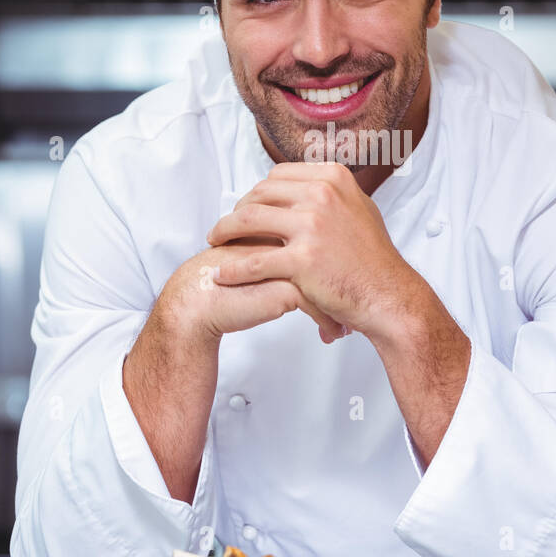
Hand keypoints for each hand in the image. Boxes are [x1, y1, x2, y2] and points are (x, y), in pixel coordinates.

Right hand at [160, 237, 347, 343]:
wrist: (200, 299)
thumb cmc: (228, 280)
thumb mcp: (261, 255)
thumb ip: (285, 248)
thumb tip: (316, 255)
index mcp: (288, 222)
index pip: (330, 238)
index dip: (342, 263)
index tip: (350, 282)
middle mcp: (293, 236)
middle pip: (338, 258)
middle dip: (350, 286)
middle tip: (355, 308)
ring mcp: (293, 258)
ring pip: (334, 282)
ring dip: (342, 307)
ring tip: (345, 324)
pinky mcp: (288, 285)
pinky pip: (321, 304)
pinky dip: (329, 321)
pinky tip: (331, 333)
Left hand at [204, 161, 417, 341]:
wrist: (389, 294)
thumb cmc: (375, 258)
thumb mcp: (360, 207)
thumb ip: (332, 192)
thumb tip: (308, 181)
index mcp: (333, 178)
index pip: (278, 175)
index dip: (258, 192)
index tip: (248, 206)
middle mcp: (322, 195)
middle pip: (260, 194)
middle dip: (237, 210)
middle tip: (227, 226)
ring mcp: (312, 226)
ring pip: (248, 220)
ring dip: (224, 230)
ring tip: (216, 242)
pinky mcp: (303, 260)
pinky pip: (254, 262)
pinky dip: (233, 269)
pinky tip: (221, 275)